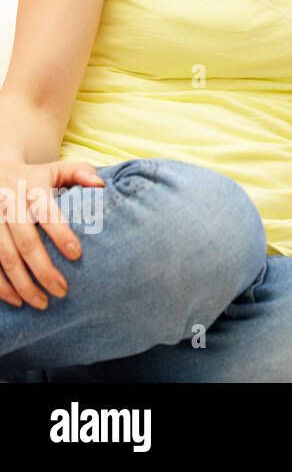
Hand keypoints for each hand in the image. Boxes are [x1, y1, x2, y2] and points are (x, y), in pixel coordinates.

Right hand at [0, 158, 103, 308]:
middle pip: (25, 244)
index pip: (47, 214)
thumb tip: (102, 184)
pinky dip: (1, 287)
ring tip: (42, 303)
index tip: (78, 255)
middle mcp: (7, 206)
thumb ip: (81, 173)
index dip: (61, 235)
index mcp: (30, 189)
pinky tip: (17, 301)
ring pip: (4, 259)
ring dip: (22, 285)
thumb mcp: (56, 169)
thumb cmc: (34, 177)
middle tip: (62, 290)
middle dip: (43, 270)